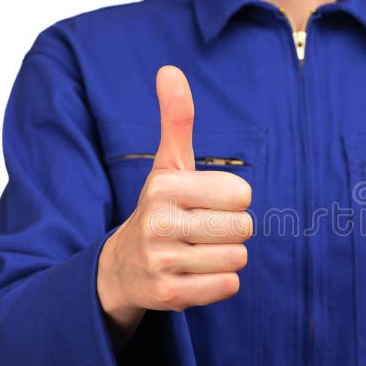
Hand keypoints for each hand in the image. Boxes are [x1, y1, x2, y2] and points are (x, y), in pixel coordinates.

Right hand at [97, 66, 252, 347]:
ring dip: (226, 257)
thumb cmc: (159, 209)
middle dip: (231, 230)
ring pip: (237, 259)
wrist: (122, 267)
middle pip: (243, 227)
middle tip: (202, 231)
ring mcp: (162, 262)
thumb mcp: (167, 165)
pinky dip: (220, 283)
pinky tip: (195, 274)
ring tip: (197, 251)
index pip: (242, 193)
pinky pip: (228, 287)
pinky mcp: (168, 296)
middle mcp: (159, 223)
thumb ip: (176, 120)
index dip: (232, 200)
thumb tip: (170, 69)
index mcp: (165, 186)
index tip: (206, 203)